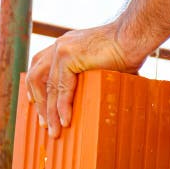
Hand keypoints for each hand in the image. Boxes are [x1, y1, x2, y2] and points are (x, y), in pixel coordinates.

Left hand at [26, 21, 145, 137]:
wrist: (133, 38)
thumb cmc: (128, 52)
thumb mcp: (103, 65)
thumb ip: (92, 76)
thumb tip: (100, 97)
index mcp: (66, 45)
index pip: (40, 68)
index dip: (36, 88)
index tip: (38, 106)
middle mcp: (59, 45)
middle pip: (36, 77)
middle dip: (39, 103)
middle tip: (44, 124)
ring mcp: (61, 49)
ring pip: (47, 86)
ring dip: (49, 111)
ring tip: (53, 130)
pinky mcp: (67, 56)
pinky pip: (61, 88)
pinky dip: (62, 107)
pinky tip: (65, 121)